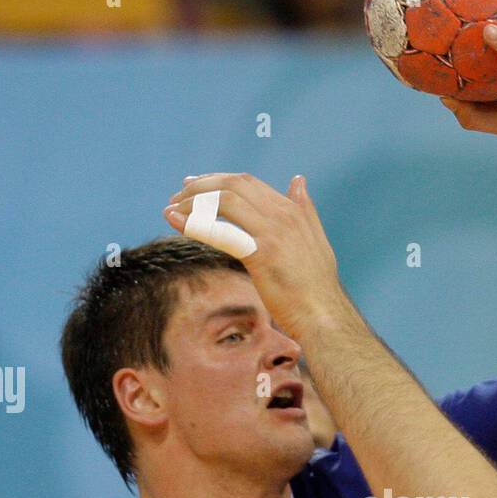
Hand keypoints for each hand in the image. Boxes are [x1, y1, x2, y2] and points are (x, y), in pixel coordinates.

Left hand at [163, 172, 349, 338]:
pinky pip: (222, 233)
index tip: (195, 185)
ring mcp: (273, 234)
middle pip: (233, 185)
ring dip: (194, 202)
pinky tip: (176, 223)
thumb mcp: (316, 240)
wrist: (324, 317)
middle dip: (201, 186)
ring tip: (172, 210)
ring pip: (225, 201)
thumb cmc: (318, 288)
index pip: (248, 183)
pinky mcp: (262, 255)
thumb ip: (305, 209)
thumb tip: (298, 180)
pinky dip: (196, 225)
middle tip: (177, 196)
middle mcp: (283, 216)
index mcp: (292, 211)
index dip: (217, 180)